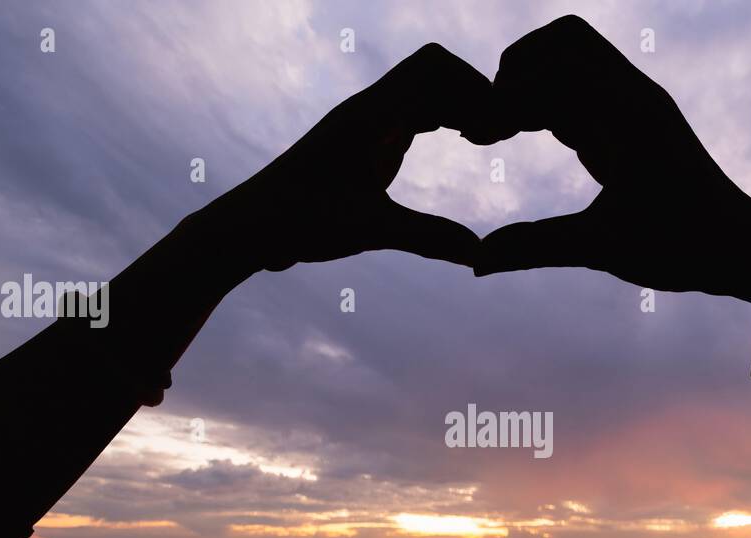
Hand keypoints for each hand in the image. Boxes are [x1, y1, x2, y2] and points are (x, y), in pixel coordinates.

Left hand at [204, 43, 496, 273]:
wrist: (252, 224)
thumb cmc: (301, 222)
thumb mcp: (370, 231)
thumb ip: (429, 237)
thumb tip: (481, 255)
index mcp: (370, 116)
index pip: (436, 69)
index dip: (476, 91)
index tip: (494, 136)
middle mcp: (370, 108)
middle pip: (437, 69)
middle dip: (476, 93)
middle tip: (498, 137)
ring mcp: (368, 119)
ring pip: (426, 86)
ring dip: (460, 103)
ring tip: (485, 141)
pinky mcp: (366, 135)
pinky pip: (414, 106)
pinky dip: (445, 114)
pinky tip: (461, 144)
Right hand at [474, 16, 750, 304]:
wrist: (740, 247)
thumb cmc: (683, 249)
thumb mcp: (604, 250)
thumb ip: (537, 248)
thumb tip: (477, 264)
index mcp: (630, 118)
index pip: (554, 75)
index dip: (506, 100)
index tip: (476, 139)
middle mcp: (633, 96)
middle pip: (563, 41)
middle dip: (516, 71)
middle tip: (487, 125)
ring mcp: (634, 104)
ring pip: (571, 58)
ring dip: (530, 83)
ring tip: (495, 132)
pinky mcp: (631, 119)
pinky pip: (581, 88)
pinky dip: (546, 101)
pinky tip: (521, 137)